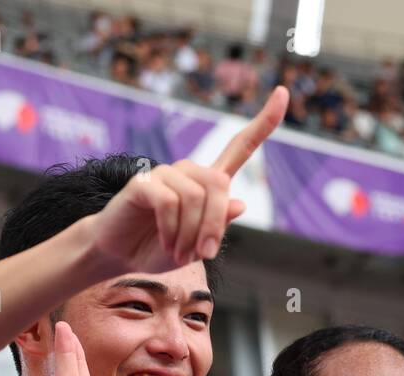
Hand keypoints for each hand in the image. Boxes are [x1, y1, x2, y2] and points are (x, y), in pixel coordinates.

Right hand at [89, 86, 287, 274]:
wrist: (120, 254)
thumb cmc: (160, 247)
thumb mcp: (197, 245)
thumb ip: (218, 225)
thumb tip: (240, 202)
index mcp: (208, 182)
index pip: (241, 146)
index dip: (264, 122)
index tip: (282, 93)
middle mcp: (189, 172)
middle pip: (219, 185)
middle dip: (214, 225)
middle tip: (201, 255)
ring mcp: (165, 174)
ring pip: (195, 197)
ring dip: (190, 234)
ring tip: (178, 252)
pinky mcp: (143, 183)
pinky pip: (169, 202)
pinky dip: (171, 229)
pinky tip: (166, 242)